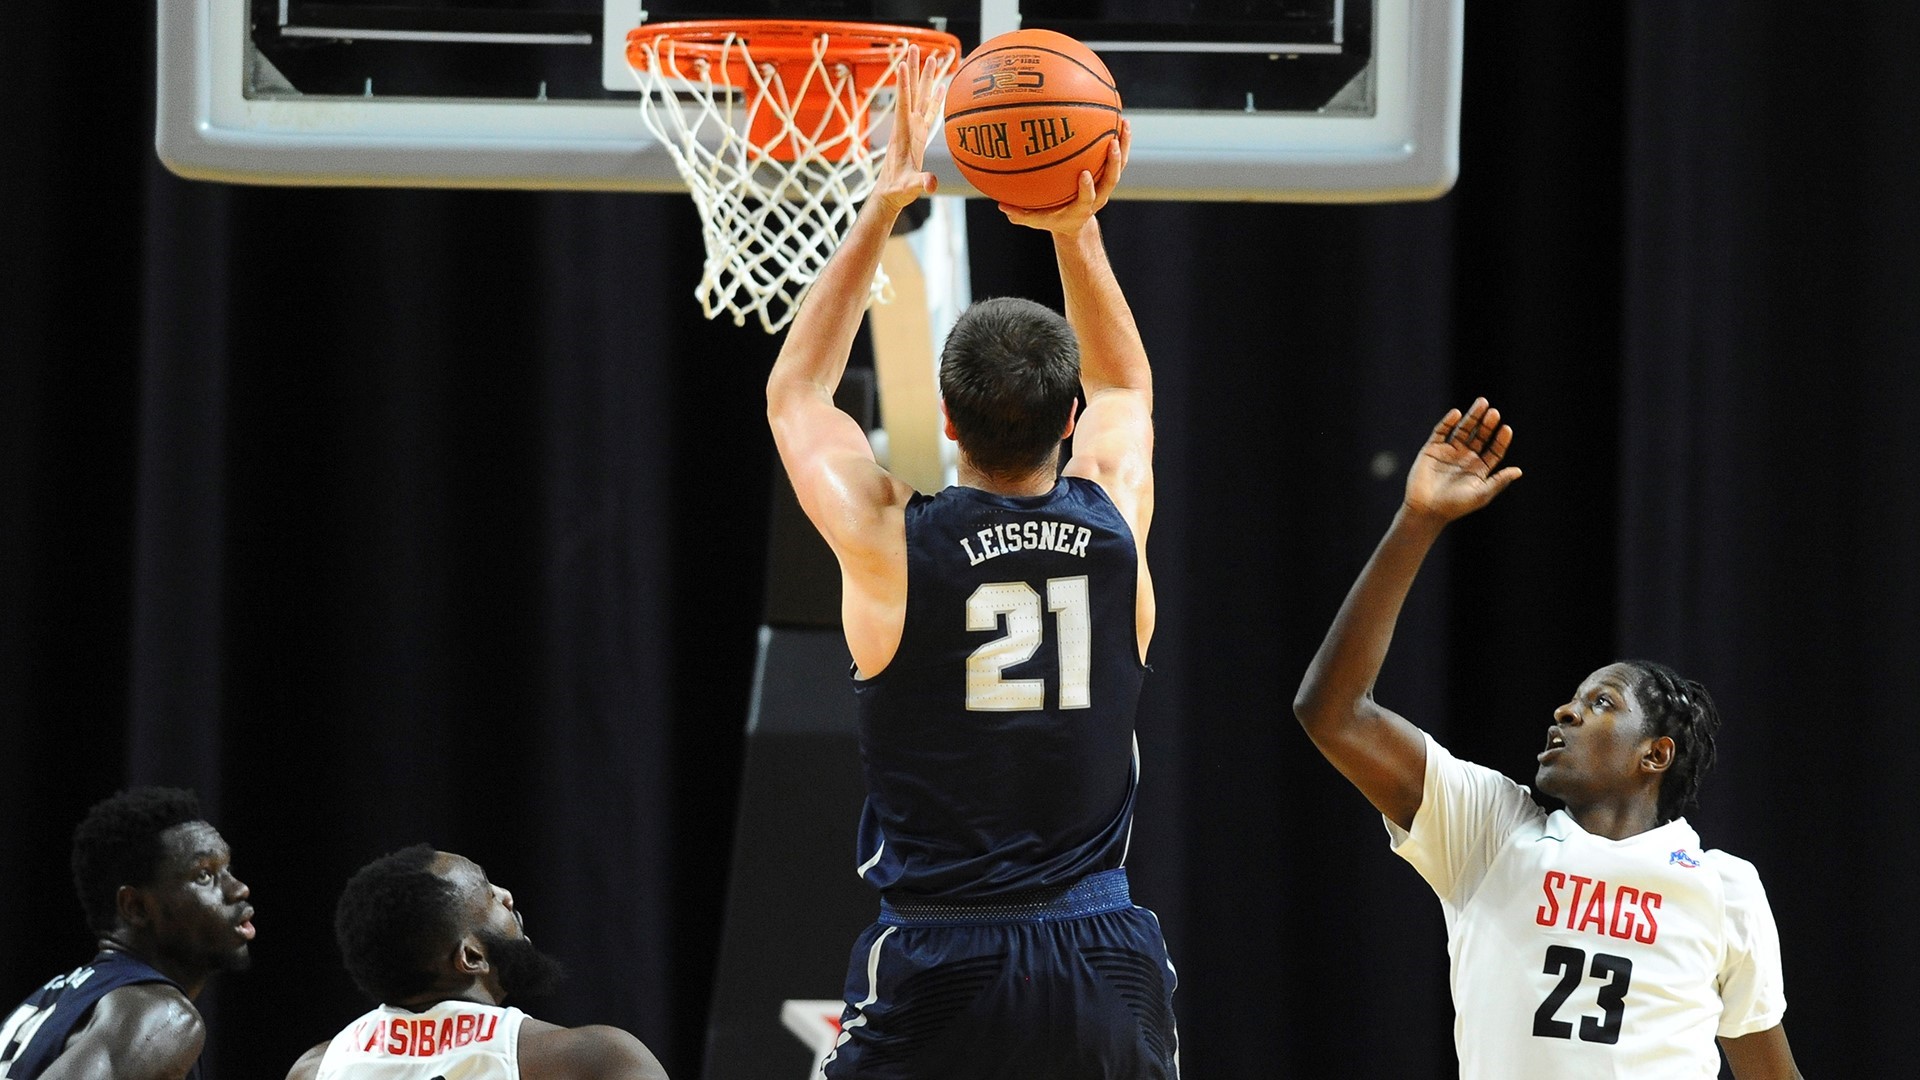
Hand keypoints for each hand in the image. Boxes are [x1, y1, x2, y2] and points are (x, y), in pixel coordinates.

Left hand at [871, 45, 948, 212]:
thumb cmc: (897, 191)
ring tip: (932, 57)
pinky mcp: (919, 135)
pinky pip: (929, 111)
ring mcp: (913, 129)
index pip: (903, 105)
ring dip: (925, 78)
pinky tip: (939, 86)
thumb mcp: (909, 188)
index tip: (903, 63)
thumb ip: (920, 184)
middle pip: (911, 93)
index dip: (904, 85)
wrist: (890, 193)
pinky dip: (934, 97)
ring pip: (920, 97)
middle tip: (915, 47)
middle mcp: (907, 127)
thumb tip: (931, 183)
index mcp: (903, 135)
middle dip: (913, 70)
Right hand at [1000, 118, 1130, 234]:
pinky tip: (1117, 119)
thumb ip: (1020, 214)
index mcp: (1082, 208)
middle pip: (1111, 179)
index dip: (1088, 188)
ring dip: (1123, 145)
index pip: (1087, 198)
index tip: (1084, 174)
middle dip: (1113, 162)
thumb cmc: (1054, 219)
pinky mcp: (1107, 176)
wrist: (1075, 223)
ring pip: (1119, 166)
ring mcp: (1105, 186)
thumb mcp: (1036, 220)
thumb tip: (1000, 206)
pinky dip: (1120, 139)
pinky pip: (1116, 157)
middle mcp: (1098, 197)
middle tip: (1112, 142)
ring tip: (1124, 123)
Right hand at [1403, 398, 1522, 522]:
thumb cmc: (1455, 506)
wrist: (1426, 510)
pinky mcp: (1432, 449)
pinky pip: (1441, 432)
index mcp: (1479, 468)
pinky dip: (1448, 422)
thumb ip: (1499, 481)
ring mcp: (1449, 452)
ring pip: (1463, 429)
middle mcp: (1465, 458)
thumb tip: (1519, 471)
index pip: (1494, 450)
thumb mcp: (1481, 494)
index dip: (1500, 439)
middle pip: (1480, 436)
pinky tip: (1457, 414)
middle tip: (1494, 412)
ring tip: (1482, 403)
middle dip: (1487, 424)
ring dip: (1472, 416)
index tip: (1506, 429)